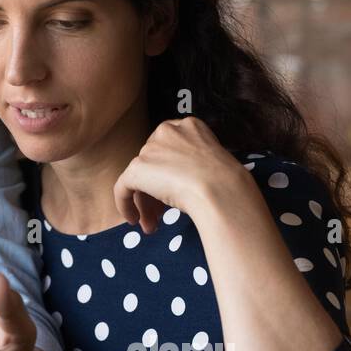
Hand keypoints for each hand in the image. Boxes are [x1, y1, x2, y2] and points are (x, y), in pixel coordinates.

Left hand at [113, 116, 248, 232]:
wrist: (222, 190)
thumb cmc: (227, 183)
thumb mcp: (213, 163)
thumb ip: (192, 164)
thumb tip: (175, 183)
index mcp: (189, 126)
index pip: (169, 149)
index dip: (168, 173)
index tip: (172, 192)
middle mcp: (166, 131)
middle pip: (154, 165)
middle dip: (155, 191)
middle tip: (161, 214)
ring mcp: (150, 149)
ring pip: (141, 178)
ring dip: (146, 203)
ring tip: (152, 225)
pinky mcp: (137, 168)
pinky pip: (122, 188)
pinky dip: (124, 205)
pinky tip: (134, 219)